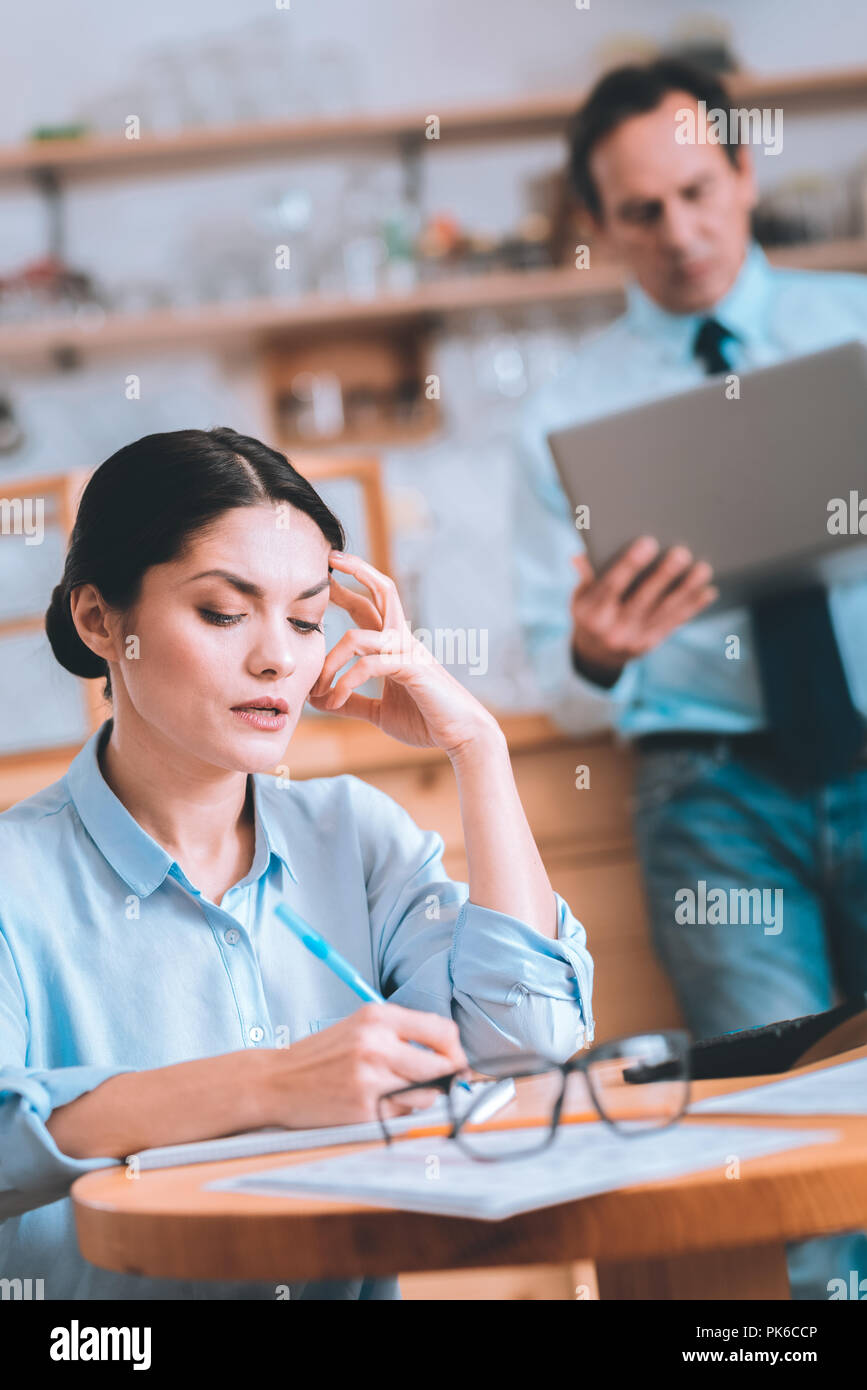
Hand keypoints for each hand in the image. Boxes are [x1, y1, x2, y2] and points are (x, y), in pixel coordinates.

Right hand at [256, 1003, 469, 1126]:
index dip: (456, 1050)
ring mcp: (370, 1078)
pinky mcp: (364, 1108)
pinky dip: (401, 1111)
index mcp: (377, 1017)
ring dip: (425, 1097)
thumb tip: (449, 1054)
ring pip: (428, 1093)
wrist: (275, 1081)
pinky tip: (381, 1103)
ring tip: (404, 1092)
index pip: (442, 1030)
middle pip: (442, 1065)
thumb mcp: (359, 1027)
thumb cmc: (321, 1055)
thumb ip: (402, 1034)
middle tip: (448, 1084)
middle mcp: (375, 1044)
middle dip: (451, 1077)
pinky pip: (404, 1113)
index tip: (456, 1061)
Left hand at [307, 550, 501, 757]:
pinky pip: (369, 665)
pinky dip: (345, 683)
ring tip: (315, 691)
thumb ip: (352, 701)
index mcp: (395, 645)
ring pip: (358, 637)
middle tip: (327, 561)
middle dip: (356, 571)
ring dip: (329, 662)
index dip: (347, 589)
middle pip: (382, 591)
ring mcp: (409, 652)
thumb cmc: (425, 721)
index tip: (322, 577)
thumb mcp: (379, 712)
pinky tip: (333, 701)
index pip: (369, 605)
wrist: (462, 736)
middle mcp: (402, 640)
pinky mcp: (412, 669)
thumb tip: (319, 699)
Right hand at [570, 536, 716, 682]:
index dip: (629, 564)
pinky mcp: (650, 644)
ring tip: (702, 569)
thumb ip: (585, 574)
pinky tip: (707, 591)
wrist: (595, 653)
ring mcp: (632, 640)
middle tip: (681, 553)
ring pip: (663, 611)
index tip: (648, 542)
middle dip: (663, 576)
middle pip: (642, 599)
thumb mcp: (580, 594)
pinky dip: (692, 607)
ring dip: (685, 590)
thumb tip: (581, 555)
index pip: (611, 585)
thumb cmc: (590, 610)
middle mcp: (611, 629)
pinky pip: (674, 623)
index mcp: (591, 612)